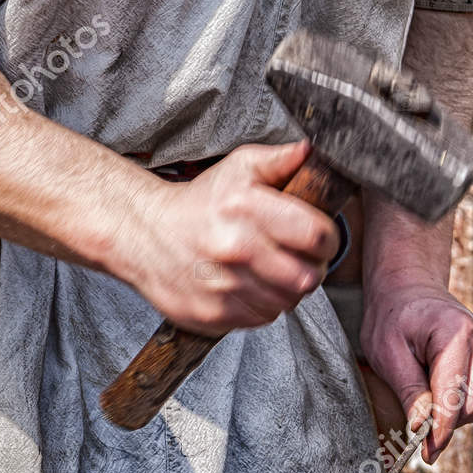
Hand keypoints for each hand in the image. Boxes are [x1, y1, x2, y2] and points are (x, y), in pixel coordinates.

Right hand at [121, 142, 339, 334]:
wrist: (145, 234)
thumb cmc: (199, 203)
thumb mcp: (238, 168)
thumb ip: (279, 160)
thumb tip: (311, 153)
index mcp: (246, 208)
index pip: (317, 236)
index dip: (327, 238)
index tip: (320, 238)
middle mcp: (235, 248)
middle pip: (309, 277)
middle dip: (312, 268)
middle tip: (301, 259)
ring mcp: (224, 286)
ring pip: (288, 302)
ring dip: (287, 289)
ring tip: (272, 271)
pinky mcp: (214, 314)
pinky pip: (262, 319)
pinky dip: (263, 306)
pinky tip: (250, 286)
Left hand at [360, 273, 472, 461]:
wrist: (409, 290)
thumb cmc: (393, 318)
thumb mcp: (387, 354)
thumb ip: (409, 392)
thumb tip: (422, 429)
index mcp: (456, 334)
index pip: (453, 397)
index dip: (440, 431)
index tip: (426, 455)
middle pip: (470, 407)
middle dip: (443, 423)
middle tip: (413, 423)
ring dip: (449, 412)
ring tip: (421, 386)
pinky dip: (457, 402)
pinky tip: (437, 383)